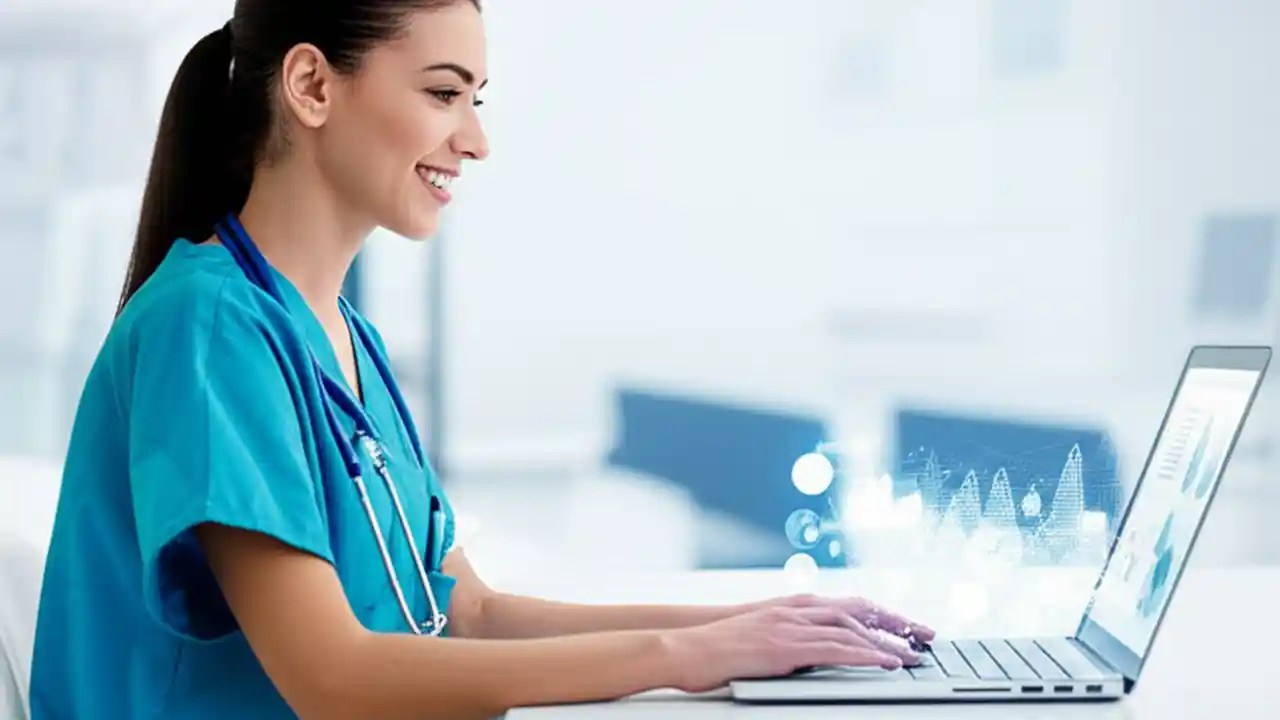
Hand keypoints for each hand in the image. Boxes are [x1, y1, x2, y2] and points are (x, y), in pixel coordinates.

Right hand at [664, 605, 907, 692]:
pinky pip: (837, 647)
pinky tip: (886, 662)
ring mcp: (791, 625)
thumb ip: (789, 637)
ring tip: (913, 654)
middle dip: (895, 621)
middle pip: (858, 609)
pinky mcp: (786, 645)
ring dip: (887, 640)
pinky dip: (867, 653)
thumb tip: (812, 651)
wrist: (687, 647)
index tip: (905, 624)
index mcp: (792, 605)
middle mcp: (796, 609)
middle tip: (925, 634)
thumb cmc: (718, 646)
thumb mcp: (759, 634)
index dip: (880, 613)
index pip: (846, 604)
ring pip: (853, 627)